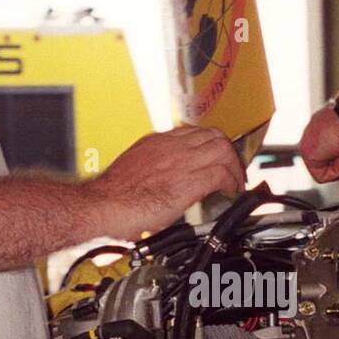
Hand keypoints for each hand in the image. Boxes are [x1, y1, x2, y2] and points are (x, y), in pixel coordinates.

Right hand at [90, 126, 244, 239]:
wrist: (102, 205)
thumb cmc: (112, 195)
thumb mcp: (134, 169)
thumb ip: (152, 168)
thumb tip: (161, 180)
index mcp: (157, 142)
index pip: (195, 133)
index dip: (212, 145)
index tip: (216, 159)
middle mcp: (171, 146)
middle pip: (214, 136)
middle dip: (229, 153)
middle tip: (233, 170)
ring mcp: (181, 162)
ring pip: (222, 150)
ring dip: (234, 167)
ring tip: (236, 182)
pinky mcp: (188, 181)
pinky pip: (220, 174)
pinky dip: (231, 182)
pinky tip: (231, 192)